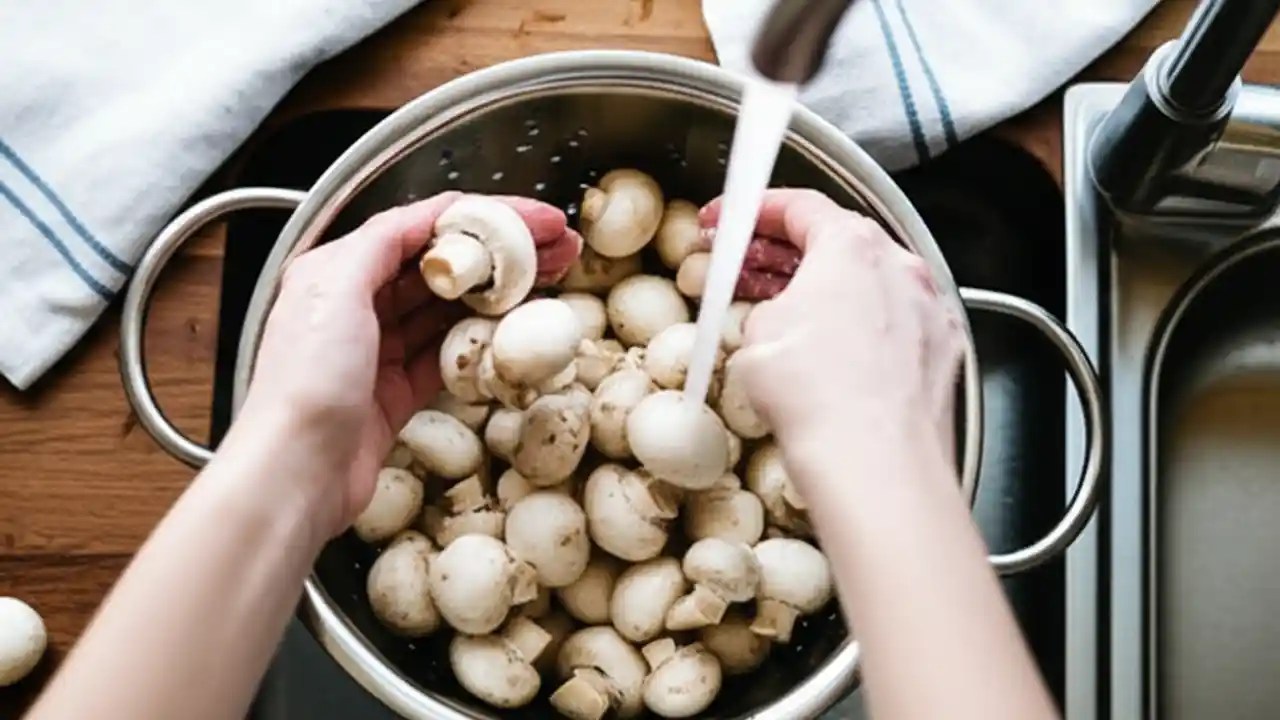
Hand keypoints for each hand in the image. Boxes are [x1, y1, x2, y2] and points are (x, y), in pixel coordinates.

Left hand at [231, 192, 582, 536]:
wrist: (295, 472)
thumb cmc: (305, 381)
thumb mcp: (333, 289)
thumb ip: (380, 244)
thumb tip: (427, 216)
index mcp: (337, 270)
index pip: (422, 227)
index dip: (484, 217)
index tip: (534, 219)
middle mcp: (356, 305)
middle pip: (443, 266)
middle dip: (501, 254)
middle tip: (555, 251)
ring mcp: (378, 351)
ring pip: (450, 310)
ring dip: (499, 296)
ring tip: (548, 286)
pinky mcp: (396, 393)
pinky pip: (449, 358)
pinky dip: (482, 344)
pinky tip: (513, 336)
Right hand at [701, 189, 963, 472]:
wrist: (875, 465)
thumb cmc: (816, 395)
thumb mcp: (755, 336)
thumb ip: (765, 309)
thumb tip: (775, 320)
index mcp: (854, 246)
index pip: (800, 206)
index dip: (754, 210)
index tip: (730, 220)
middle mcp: (902, 270)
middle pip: (839, 246)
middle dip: (786, 255)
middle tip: (748, 269)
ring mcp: (928, 315)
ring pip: (870, 290)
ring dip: (826, 298)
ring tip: (785, 323)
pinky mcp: (941, 360)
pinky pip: (893, 332)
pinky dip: (860, 336)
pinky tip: (831, 366)